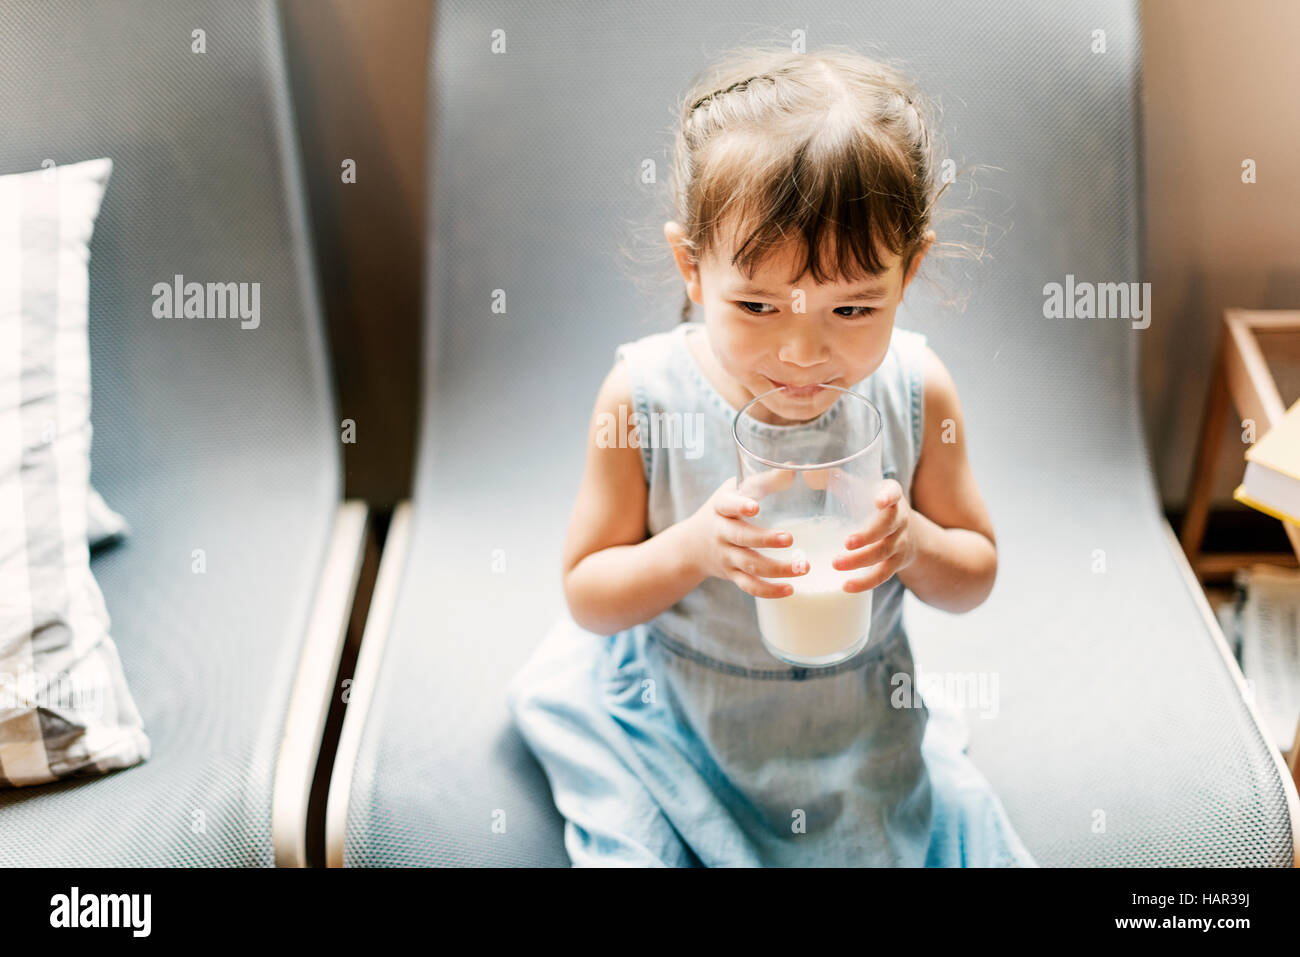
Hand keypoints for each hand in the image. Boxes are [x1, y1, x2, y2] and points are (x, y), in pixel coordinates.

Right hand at [686, 473, 809, 598]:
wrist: (691, 546)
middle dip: (765, 539)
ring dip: (777, 568)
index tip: (754, 507)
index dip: (740, 505)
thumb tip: (794, 468)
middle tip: (790, 538)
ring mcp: (726, 556)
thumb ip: (764, 480)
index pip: (727, 504)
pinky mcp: (732, 575)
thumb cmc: (725, 510)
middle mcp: (721, 532)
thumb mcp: (736, 490)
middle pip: (741, 537)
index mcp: (721, 507)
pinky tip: (790, 589)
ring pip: (750, 565)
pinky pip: (749, 586)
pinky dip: (769, 591)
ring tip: (804, 567)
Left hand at [831, 479, 918, 591]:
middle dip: (868, 536)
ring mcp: (899, 543)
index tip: (878, 501)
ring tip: (835, 564)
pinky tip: (846, 586)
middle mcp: (900, 518)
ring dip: (860, 561)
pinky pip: (882, 575)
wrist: (909, 533)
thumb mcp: (860, 488)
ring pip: (883, 553)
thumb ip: (834, 479)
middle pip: (887, 527)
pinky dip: (865, 583)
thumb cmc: (873, 505)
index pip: (893, 492)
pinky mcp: (896, 564)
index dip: (888, 496)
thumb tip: (805, 471)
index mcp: (890, 495)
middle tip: (846, 543)